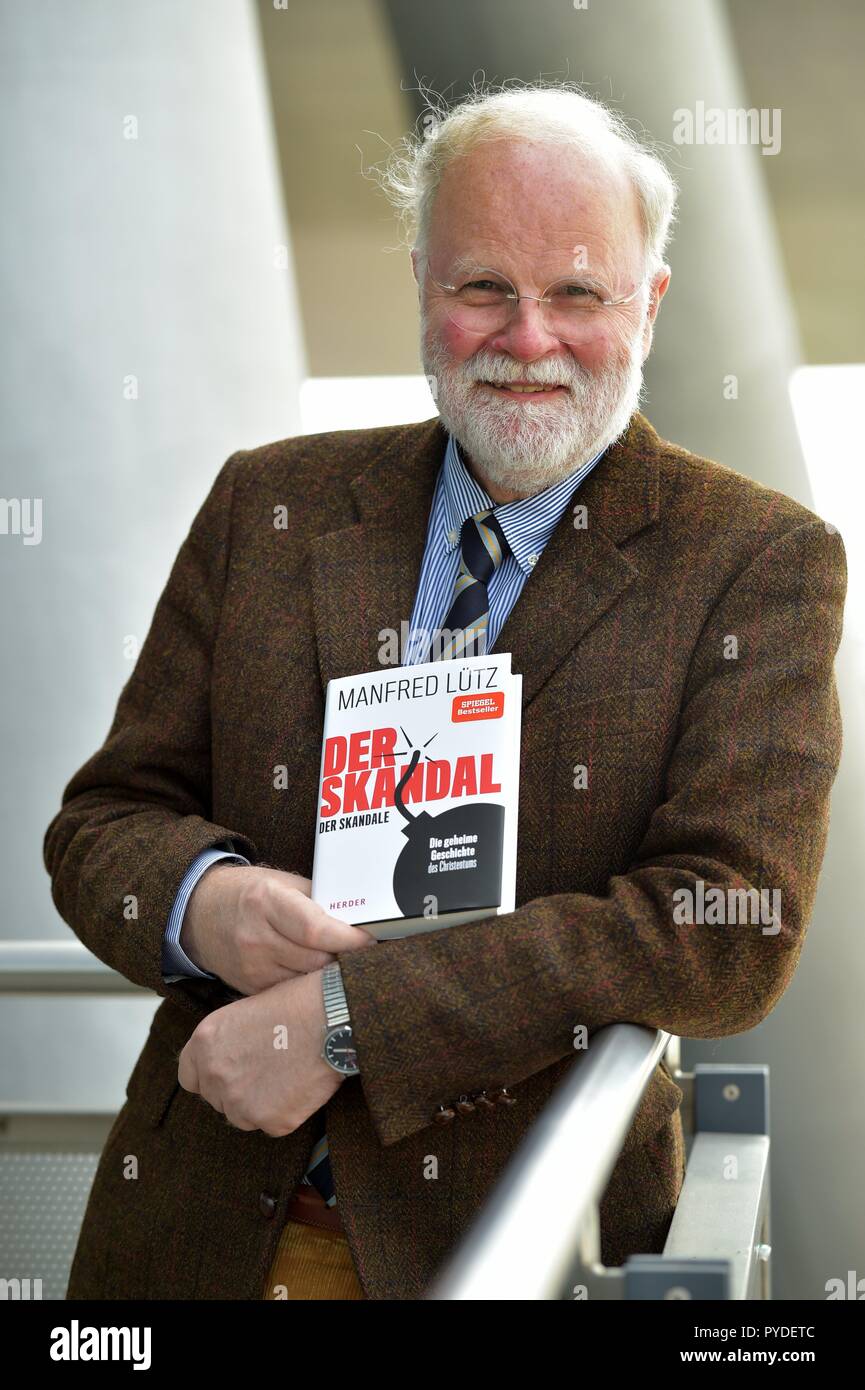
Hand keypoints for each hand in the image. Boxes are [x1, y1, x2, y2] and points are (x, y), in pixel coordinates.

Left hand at [177, 970, 342, 1135]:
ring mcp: (241, 1103)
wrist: (330, 1017)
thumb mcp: (245, 1010)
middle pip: (218, 1099)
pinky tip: (302, 1087)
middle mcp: (215, 1076)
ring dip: (260, 1105)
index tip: (229, 1072)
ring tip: (287, 1077)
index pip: (190, 1077)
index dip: (210, 1076)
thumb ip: (227, 1040)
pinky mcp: (271, 1121)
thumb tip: (232, 1056)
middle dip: (238, 1090)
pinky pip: (274, 1125)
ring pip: (243, 1116)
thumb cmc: (295, 1002)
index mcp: (205, 1042)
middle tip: (268, 1073)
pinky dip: (287, 1112)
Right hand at [180, 863, 375, 994]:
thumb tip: (361, 917)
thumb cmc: (248, 893)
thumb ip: (319, 899)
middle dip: (344, 958)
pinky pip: (291, 992)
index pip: (316, 930)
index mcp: (266, 902)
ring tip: (341, 962)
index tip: (372, 939)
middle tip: (364, 952)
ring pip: (307, 982)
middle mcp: (256, 937)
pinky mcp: (250, 987)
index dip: (350, 939)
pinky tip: (315, 974)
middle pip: (317, 960)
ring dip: (328, 974)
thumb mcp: (282, 882)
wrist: (199, 914)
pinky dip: (308, 985)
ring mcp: (251, 967)